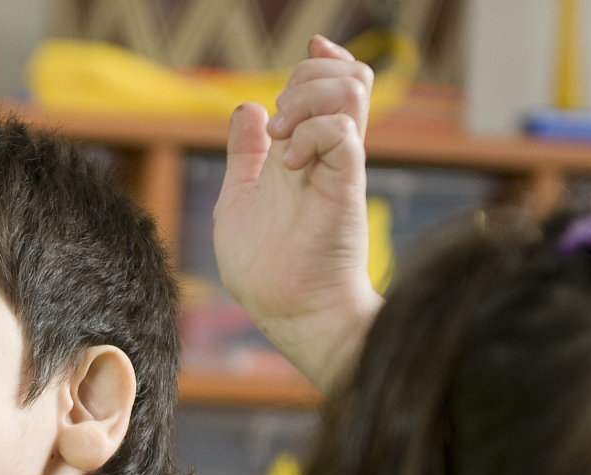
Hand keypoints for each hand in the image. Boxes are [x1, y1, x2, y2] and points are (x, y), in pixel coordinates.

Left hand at [214, 35, 382, 392]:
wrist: (286, 310)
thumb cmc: (264, 267)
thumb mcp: (239, 197)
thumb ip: (245, 154)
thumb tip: (246, 109)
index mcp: (307, 152)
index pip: (333, 84)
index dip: (323, 59)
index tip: (310, 47)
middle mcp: (330, 153)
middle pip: (346, 78)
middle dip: (308, 75)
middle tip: (278, 118)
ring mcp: (340, 167)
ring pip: (351, 92)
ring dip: (308, 96)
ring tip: (280, 133)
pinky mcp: (345, 186)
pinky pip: (343, 134)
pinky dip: (312, 132)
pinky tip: (288, 161)